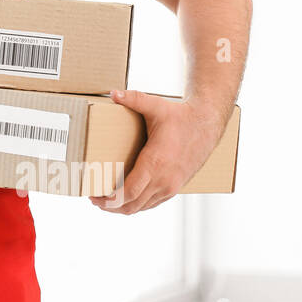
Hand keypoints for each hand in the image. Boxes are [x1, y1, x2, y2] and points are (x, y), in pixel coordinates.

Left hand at [89, 89, 224, 214]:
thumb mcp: (156, 105)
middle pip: (132, 204)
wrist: (208, 124)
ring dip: (123, 208)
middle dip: (111, 206)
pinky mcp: (176, 187)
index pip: (130, 192)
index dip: (111, 200)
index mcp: (156, 163)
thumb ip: (133, 99)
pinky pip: (153, 203)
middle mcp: (164, 179)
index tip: (95, 198)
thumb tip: (113, 93)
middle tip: (94, 199)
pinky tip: (126, 199)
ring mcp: (171, 186)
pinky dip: (137, 204)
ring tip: (106, 201)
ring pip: (143, 207)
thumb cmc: (181, 116)